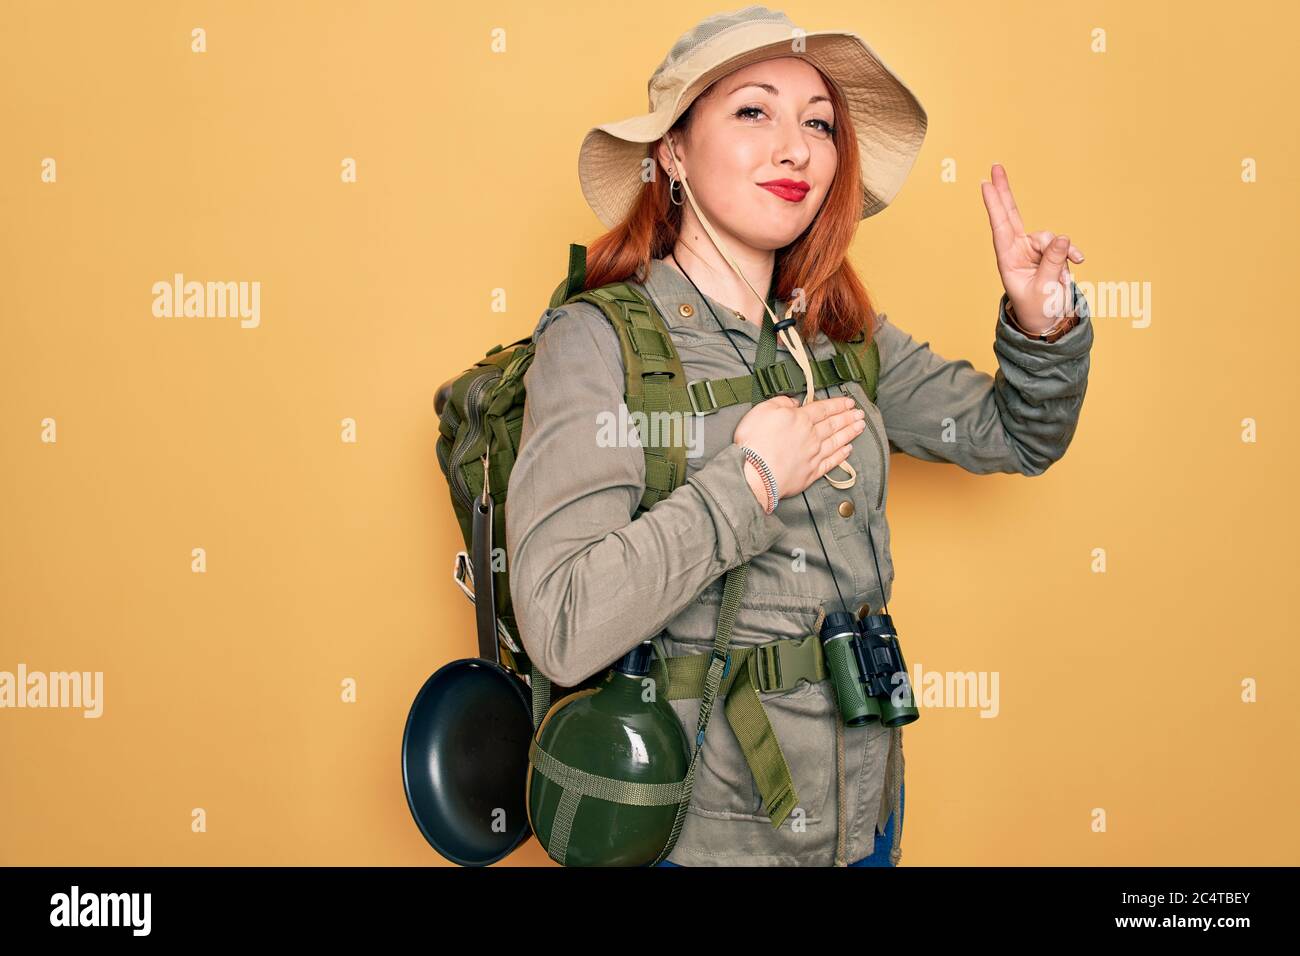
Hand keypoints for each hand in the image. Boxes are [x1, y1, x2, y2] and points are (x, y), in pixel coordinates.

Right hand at [733, 395, 864, 501]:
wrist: (754, 473)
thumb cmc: (755, 441)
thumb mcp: (763, 410)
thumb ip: (781, 402)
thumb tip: (794, 402)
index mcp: (800, 419)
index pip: (823, 409)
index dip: (838, 404)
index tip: (850, 402)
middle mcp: (811, 436)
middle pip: (834, 424)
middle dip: (849, 417)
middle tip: (861, 413)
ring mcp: (813, 456)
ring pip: (836, 442)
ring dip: (850, 433)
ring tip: (861, 427)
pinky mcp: (810, 473)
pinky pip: (831, 462)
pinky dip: (841, 456)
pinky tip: (848, 450)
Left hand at [980, 163, 1084, 329]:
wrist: (1049, 321)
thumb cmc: (1038, 309)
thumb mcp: (1045, 289)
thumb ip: (1053, 263)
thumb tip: (1063, 238)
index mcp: (1008, 259)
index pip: (1000, 227)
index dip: (994, 205)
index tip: (985, 184)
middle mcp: (1018, 250)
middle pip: (1011, 215)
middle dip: (1004, 192)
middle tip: (995, 166)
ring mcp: (1035, 250)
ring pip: (1049, 236)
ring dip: (1059, 253)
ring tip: (1061, 276)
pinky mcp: (1050, 252)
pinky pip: (1063, 245)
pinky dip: (1071, 253)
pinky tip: (1078, 262)